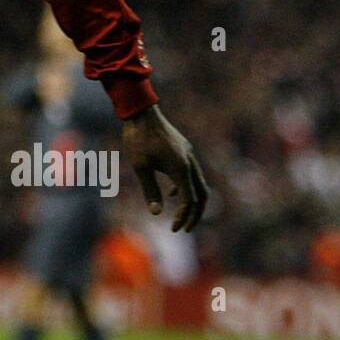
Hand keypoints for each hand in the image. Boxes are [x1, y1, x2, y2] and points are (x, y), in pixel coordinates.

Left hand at [122, 104, 207, 231]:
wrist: (141, 111)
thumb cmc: (137, 138)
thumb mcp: (140, 166)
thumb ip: (150, 190)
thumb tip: (156, 213)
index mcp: (181, 168)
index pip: (190, 200)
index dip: (184, 217)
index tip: (172, 228)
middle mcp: (190, 162)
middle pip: (202, 194)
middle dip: (195, 214)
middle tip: (184, 228)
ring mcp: (188, 154)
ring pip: (198, 183)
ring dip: (193, 201)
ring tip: (181, 215)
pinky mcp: (183, 150)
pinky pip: (191, 173)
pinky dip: (185, 187)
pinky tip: (172, 193)